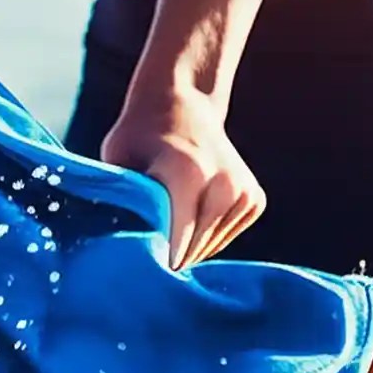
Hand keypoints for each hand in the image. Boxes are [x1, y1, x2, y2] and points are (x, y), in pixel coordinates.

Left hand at [100, 85, 265, 269]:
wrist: (181, 102)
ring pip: (212, 246)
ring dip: (188, 246)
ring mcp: (244, 192)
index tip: (143, 270)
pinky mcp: (255, 199)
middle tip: (146, 248)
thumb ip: (122, 199)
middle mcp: (224, 184)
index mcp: (189, 174)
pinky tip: (189, 214)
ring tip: (166, 222)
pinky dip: (206, 236)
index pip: (181, 240)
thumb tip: (121, 244)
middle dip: (170, 255)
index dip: (160, 262)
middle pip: (196, 249)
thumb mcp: (118, 160)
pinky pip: (226, 236)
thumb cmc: (138, 134)